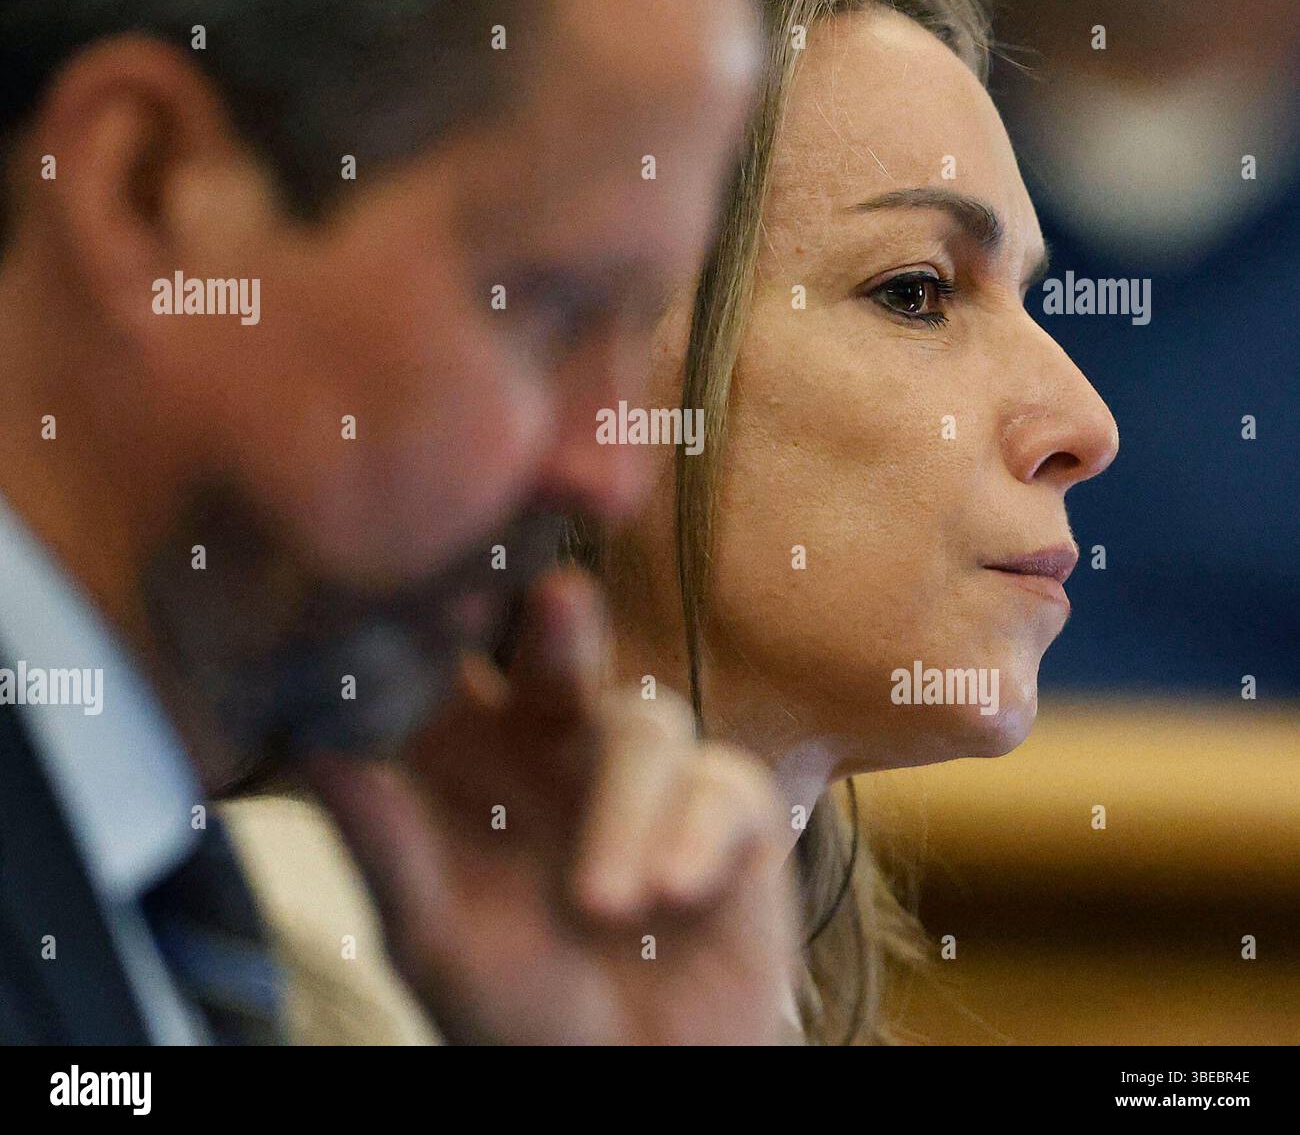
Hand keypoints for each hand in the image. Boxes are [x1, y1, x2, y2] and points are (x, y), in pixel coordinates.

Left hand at [306, 566, 798, 1044]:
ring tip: (605, 905)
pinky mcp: (728, 810)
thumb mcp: (432, 934)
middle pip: (564, 650)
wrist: (626, 1083)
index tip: (434, 601)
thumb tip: (317, 750)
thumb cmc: (515, 1005)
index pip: (464, 663)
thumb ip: (386, 843)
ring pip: (646, 724)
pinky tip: (673, 891)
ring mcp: (648, 771)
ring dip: (626, 810)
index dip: (452, 625)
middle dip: (563, 628)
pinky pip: (723, 788)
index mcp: (479, 754)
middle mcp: (563, 741)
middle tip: (557, 603)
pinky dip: (697, 835)